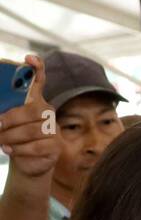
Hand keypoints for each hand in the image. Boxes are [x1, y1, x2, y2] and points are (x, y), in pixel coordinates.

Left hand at [0, 56, 58, 179]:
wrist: (25, 161)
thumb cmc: (11, 136)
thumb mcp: (3, 120)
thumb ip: (2, 109)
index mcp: (33, 99)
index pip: (38, 79)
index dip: (36, 67)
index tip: (28, 58)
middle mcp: (47, 111)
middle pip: (33, 110)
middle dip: (11, 118)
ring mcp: (54, 129)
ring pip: (33, 130)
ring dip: (11, 136)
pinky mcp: (56, 146)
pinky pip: (37, 146)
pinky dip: (19, 149)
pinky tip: (8, 149)